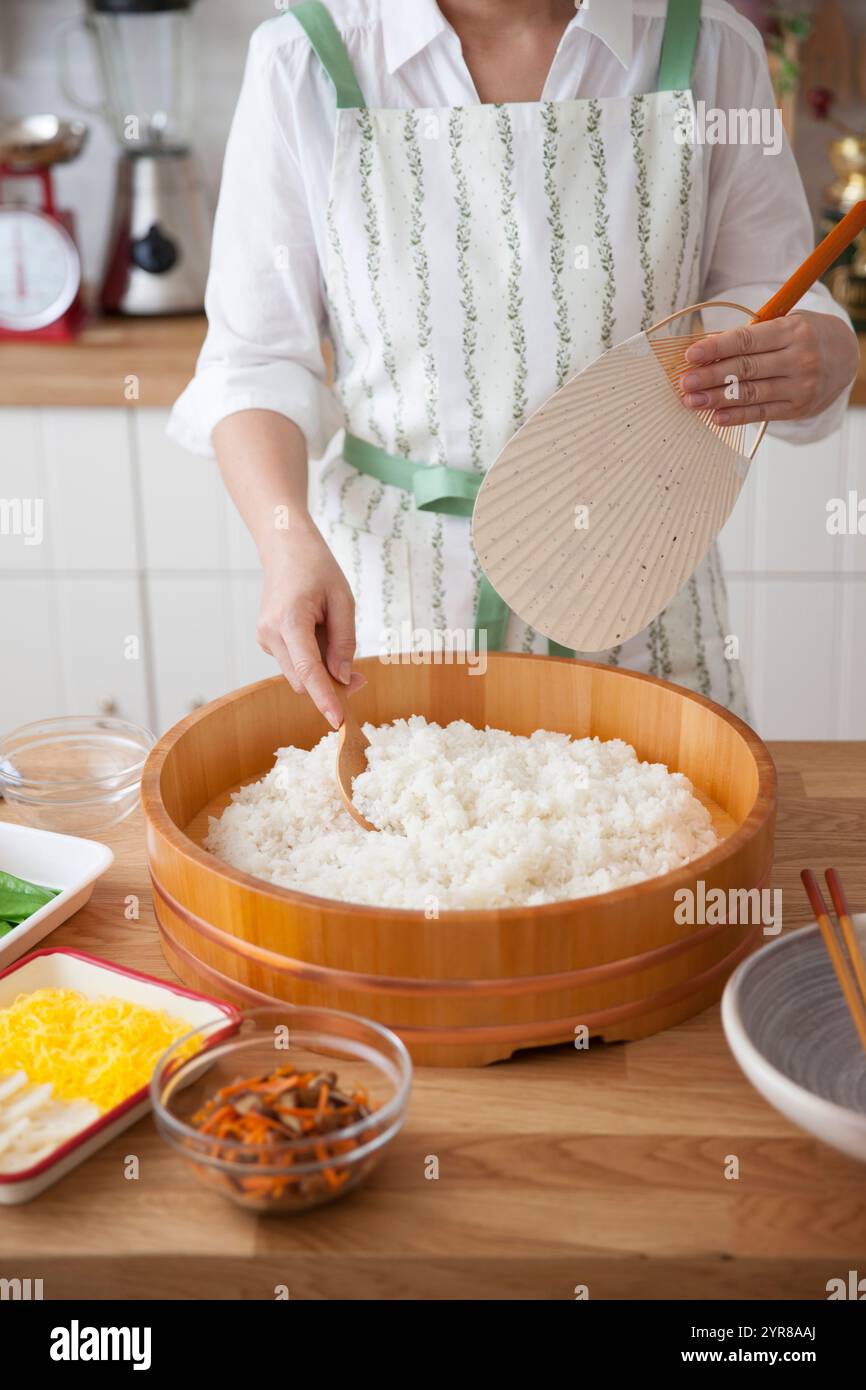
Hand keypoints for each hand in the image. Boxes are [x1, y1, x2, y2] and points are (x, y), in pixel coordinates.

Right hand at [256, 520, 364, 728]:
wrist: (285, 548)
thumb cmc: (317, 568)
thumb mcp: (343, 600)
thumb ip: (344, 642)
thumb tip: (343, 679)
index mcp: (289, 620)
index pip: (309, 671)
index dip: (325, 699)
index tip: (338, 722)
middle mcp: (270, 634)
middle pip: (303, 680)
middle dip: (330, 686)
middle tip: (360, 678)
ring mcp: (264, 638)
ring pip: (298, 674)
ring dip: (321, 670)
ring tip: (332, 634)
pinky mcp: (266, 640)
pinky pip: (294, 662)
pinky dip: (311, 660)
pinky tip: (318, 633)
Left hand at [680, 310, 858, 425]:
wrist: (845, 356)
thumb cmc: (803, 336)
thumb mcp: (785, 325)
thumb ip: (753, 337)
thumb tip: (708, 351)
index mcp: (792, 330)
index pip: (747, 340)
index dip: (716, 348)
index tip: (691, 355)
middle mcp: (799, 358)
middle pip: (746, 368)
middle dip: (711, 376)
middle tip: (685, 383)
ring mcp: (800, 385)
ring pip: (752, 393)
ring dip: (717, 399)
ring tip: (692, 401)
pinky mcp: (799, 407)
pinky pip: (763, 413)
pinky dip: (737, 416)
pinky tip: (716, 417)